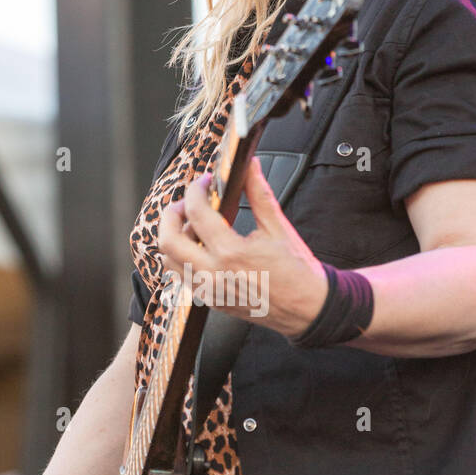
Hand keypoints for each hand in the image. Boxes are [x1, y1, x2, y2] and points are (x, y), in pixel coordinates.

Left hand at [157, 156, 328, 337]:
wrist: (308, 309)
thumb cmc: (297, 271)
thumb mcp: (279, 227)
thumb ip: (259, 193)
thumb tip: (250, 165)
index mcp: (232, 253)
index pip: (196, 212)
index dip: (197, 189)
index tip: (206, 183)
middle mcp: (214, 275)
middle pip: (168, 239)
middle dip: (172, 213)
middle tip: (189, 202)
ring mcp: (209, 291)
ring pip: (169, 261)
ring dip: (175, 237)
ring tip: (194, 225)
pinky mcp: (211, 301)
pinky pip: (182, 276)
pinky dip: (183, 258)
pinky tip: (201, 247)